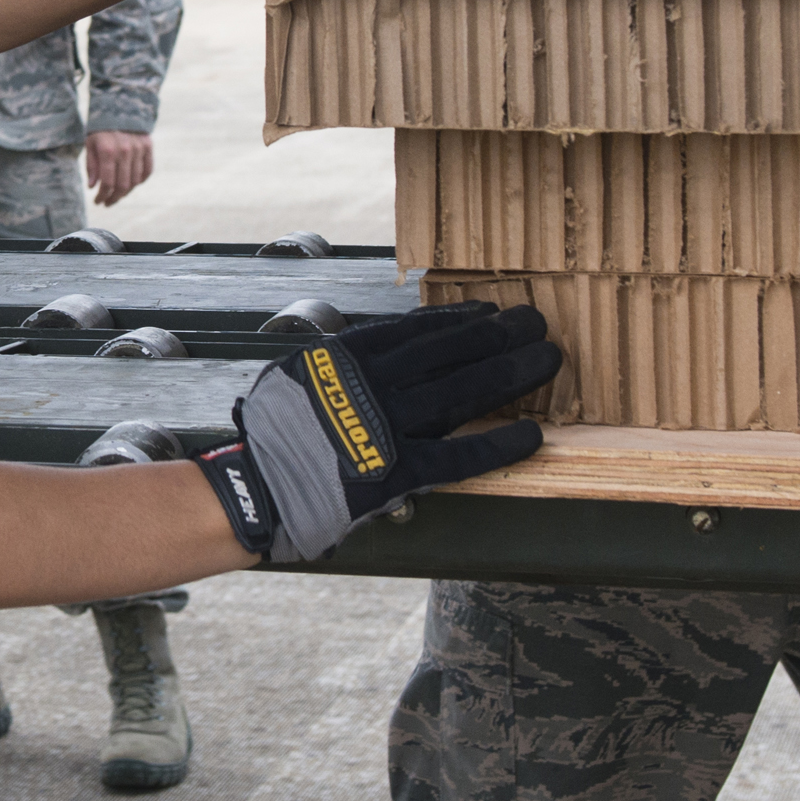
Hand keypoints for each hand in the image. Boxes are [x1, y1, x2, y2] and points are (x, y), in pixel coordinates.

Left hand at [84, 131, 152, 206]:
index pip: (107, 182)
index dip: (102, 196)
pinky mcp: (148, 146)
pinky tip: (131, 184)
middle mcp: (125, 151)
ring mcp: (139, 149)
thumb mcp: (90, 144)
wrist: (119, 106)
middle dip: (114, 198)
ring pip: (135, 181)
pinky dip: (140, 181)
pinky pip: (147, 171)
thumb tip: (93, 187)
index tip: (97, 202)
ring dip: (126, 192)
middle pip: (123, 185)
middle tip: (107, 202)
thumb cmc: (100, 128)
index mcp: (108, 151)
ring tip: (117, 194)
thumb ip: (92, 166)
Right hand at [195, 302, 561, 562]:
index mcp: (346, 358)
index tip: (493, 312)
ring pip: (462, 392)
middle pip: (450, 352)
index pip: (416, 330)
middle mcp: (371, 384)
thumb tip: (379, 355)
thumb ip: (342, 367)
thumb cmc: (269, 437)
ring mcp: (387, 427)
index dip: (460, 320)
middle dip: (499, 336)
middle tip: (536, 323)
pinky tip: (531, 435)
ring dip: (509, 374)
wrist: (252, 488)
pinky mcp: (397, 472)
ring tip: (546, 360)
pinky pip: (459, 455)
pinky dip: (498, 445)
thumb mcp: (296, 378)